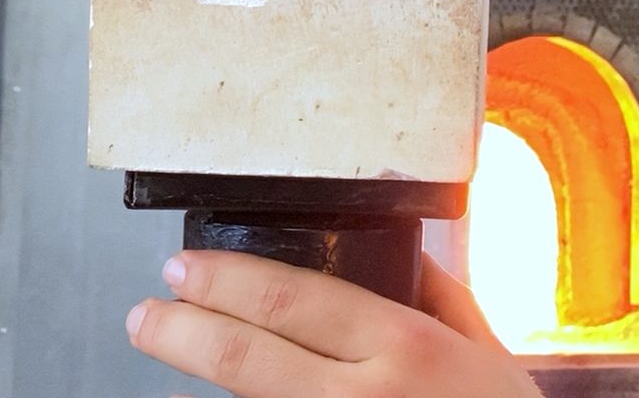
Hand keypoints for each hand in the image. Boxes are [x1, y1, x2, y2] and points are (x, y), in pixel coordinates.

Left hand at [126, 250, 542, 397]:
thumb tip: (401, 255)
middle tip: (146, 313)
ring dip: (196, 379)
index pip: (291, 298)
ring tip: (168, 347)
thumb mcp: (492, 354)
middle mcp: (366, 397)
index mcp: (408, 347)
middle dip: (182, 330)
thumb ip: (444, 300)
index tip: (184, 268)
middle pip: (245, 358)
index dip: (224, 281)